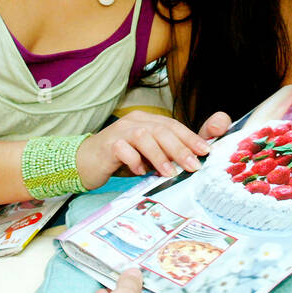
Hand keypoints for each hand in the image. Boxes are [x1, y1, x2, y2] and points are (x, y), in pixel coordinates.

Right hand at [77, 109, 228, 187]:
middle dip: (180, 148)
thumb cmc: (120, 159)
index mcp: (146, 120)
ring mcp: (119, 131)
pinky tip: (140, 172)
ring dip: (159, 155)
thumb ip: (166, 154)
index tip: (205, 151)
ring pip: (143, 136)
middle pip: (161, 129)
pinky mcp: (107, 145)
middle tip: (193, 165)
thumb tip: (193, 161)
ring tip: (170, 173)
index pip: (172, 125)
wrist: (85, 163)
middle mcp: (134, 121)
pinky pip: (123, 149)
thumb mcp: (147, 155)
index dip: (190, 137)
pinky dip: (134, 161)